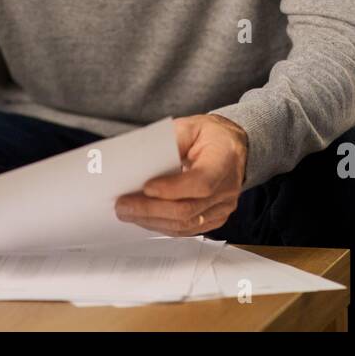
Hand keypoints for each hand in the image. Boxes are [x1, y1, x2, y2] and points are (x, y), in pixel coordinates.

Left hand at [114, 114, 247, 236]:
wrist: (231, 147)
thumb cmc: (209, 136)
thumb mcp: (190, 126)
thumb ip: (170, 141)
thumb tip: (142, 159)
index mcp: (224, 160)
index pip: (201, 183)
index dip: (172, 189)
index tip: (146, 187)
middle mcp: (227, 188)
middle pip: (188, 209)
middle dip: (151, 209)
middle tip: (123, 205)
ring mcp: (222, 207)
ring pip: (185, 224)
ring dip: (152, 220)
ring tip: (127, 212)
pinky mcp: (215, 218)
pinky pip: (187, 229)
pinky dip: (163, 225)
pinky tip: (144, 218)